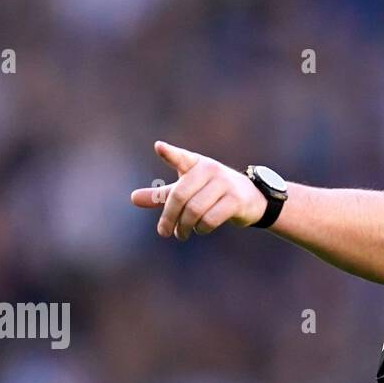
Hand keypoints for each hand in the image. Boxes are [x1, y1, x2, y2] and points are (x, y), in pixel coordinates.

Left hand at [129, 141, 267, 239]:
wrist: (251, 199)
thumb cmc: (211, 192)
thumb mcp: (186, 190)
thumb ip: (161, 195)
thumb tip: (133, 198)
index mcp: (195, 163)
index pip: (181, 158)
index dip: (170, 154)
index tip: (159, 148)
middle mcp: (209, 170)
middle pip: (180, 196)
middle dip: (169, 217)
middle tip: (164, 232)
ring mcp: (224, 184)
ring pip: (195, 210)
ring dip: (185, 226)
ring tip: (181, 234)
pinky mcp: (235, 200)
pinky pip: (211, 219)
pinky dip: (201, 228)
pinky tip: (199, 230)